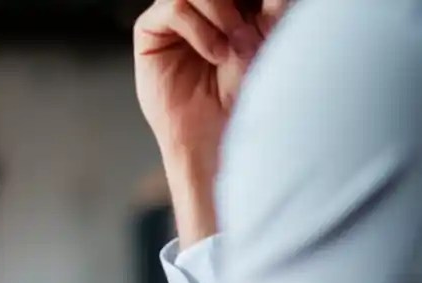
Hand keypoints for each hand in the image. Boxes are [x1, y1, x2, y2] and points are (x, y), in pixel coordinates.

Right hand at [133, 0, 286, 244]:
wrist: (222, 132)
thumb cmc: (248, 91)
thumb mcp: (271, 31)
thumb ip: (271, 1)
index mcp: (230, 3)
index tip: (262, 14)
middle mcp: (200, 7)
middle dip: (234, 3)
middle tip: (249, 31)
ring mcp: (174, 17)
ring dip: (221, 12)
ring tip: (234, 45)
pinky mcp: (150, 31)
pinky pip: (172, 7)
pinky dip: (198, 28)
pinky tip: (215, 54)